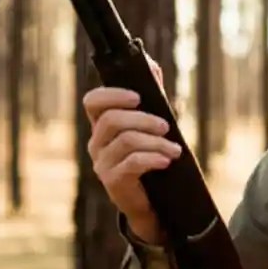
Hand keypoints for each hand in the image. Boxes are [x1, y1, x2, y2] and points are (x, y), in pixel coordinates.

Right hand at [81, 56, 176, 244]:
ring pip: (125, 141)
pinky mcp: (113, 182)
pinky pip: (132, 163)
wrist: (153, 203)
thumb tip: (152, 64)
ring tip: (175, 149)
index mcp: (102, 127)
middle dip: (142, 119)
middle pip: (111, 120)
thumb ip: (151, 96)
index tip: (137, 97)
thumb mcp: (152, 127)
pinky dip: (153, 158)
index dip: (111, 94)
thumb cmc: (151, 160)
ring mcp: (102, 164)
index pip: (92, 102)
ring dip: (155, 141)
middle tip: (166, 125)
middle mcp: (96, 144)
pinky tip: (168, 160)